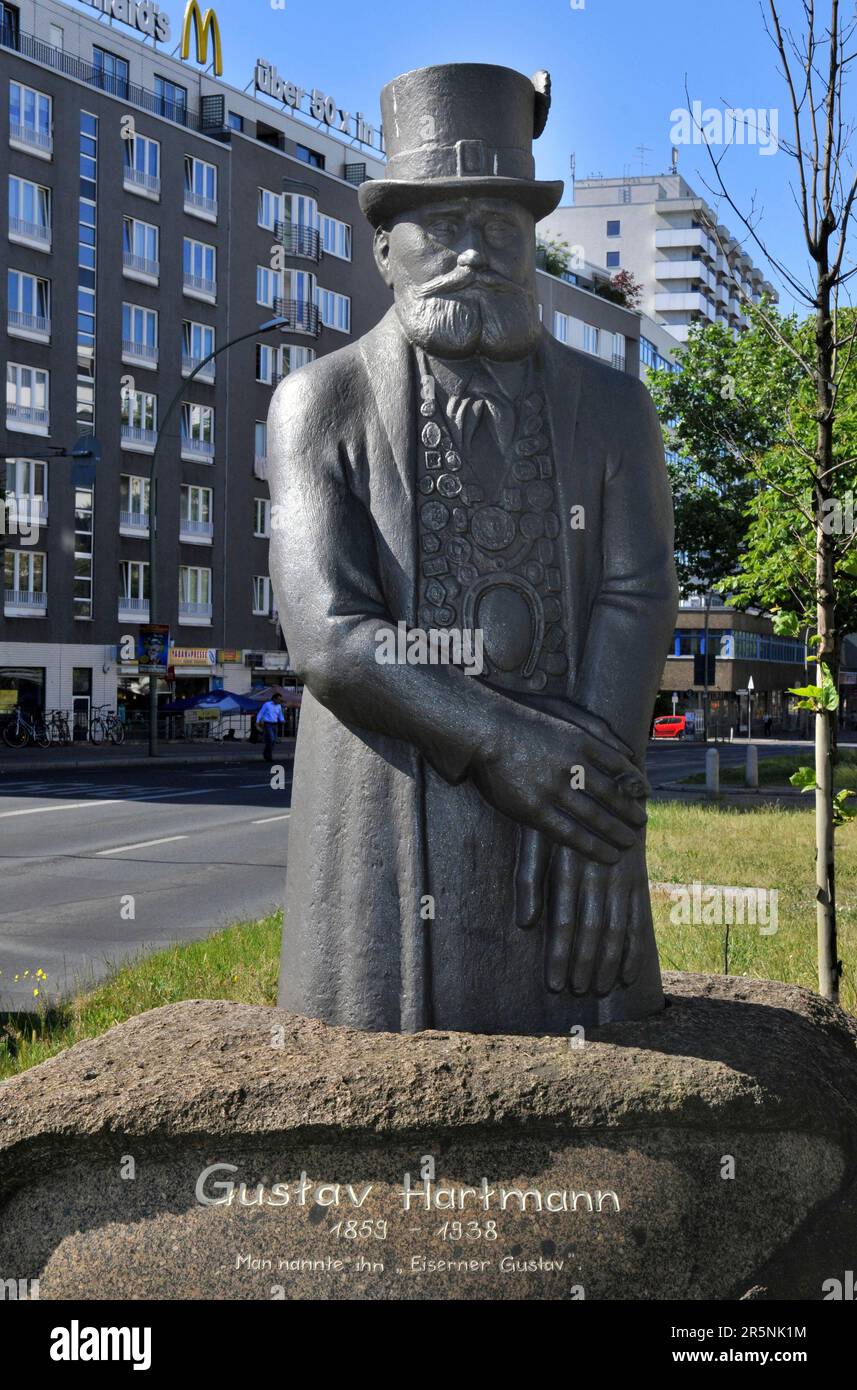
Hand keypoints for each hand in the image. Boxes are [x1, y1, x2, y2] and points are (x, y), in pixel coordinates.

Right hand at [469, 707, 646, 863]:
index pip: (620, 767)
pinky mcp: (534, 809)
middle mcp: (574, 767)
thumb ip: (599, 730)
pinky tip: (606, 855)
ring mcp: (554, 789)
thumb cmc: (522, 717)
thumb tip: (629, 752)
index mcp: (583, 742)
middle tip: (641, 822)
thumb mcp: (564, 711)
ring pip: (595, 817)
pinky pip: (568, 833)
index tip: (644, 795)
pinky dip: (590, 846)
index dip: (634, 783)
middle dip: (629, 812)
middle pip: (612, 795)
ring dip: (616, 832)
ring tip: (628, 842)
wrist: (484, 729)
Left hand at [515, 830, 651, 994]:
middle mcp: (599, 875)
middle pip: (592, 930)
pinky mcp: (637, 879)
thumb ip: (527, 878)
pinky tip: (627, 975)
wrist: (605, 785)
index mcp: (570, 867)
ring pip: (617, 929)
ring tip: (599, 990)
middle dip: (584, 966)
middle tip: (576, 993)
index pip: (564, 922)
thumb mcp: (536, 837)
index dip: (559, 955)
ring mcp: (622, 878)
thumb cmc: (560, 815)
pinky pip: (639, 920)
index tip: (554, 984)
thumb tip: (525, 923)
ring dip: (609, 964)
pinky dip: (634, 950)